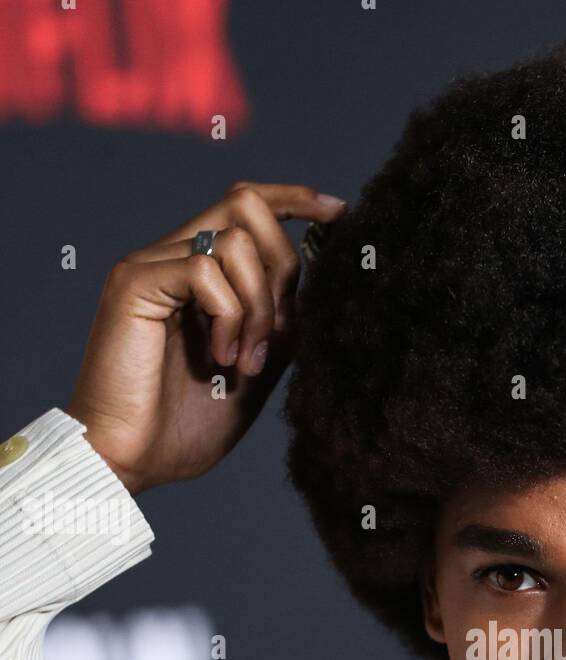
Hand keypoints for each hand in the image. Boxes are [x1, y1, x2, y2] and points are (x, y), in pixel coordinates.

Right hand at [65, 181, 347, 494]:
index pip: (248, 207)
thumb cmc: (183, 427)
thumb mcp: (256, 369)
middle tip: (274, 336)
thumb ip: (280, 324)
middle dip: (283, 268)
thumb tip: (315, 287)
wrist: (134, 460)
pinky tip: (219, 358)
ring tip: (242, 362)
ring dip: (258, 308)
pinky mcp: (136, 282)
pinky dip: (229, 316)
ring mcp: (152, 265)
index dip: (296, 200)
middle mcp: (172, 258)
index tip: (338, 213)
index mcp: (199, 275)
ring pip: (236, 241)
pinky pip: (206, 269)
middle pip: (246, 205)